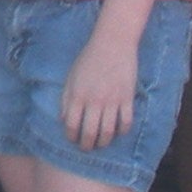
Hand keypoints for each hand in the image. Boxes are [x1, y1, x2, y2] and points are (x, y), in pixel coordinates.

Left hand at [58, 29, 140, 150]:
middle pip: (90, 133)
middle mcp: (94, 101)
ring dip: (104, 142)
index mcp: (77, 95)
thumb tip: (63, 120)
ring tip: (101, 144)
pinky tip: (118, 132)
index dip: (71, 137)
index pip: (72, 125)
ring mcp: (112, 101)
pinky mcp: (127, 98)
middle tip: (87, 148)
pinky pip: (126, 122)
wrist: (112, 43)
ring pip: (108, 132)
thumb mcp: (71, 77)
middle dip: (87, 145)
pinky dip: (122, 131)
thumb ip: (66, 99)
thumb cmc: (88, 59)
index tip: (73, 140)